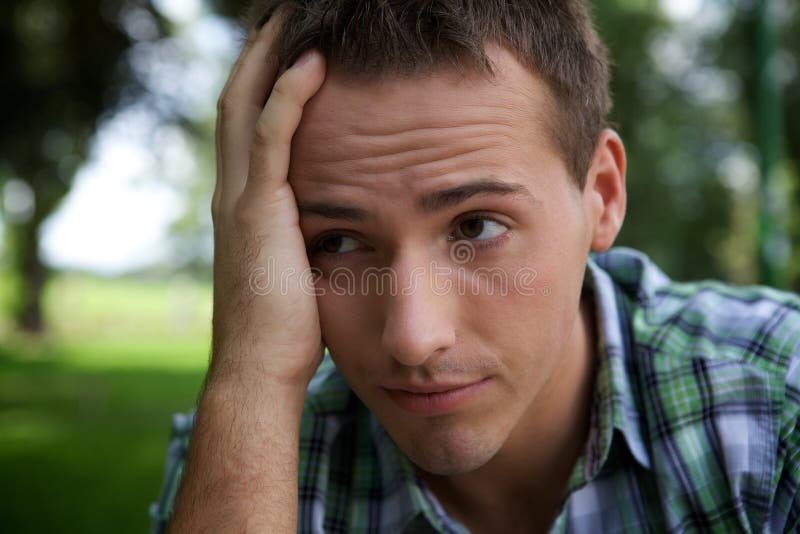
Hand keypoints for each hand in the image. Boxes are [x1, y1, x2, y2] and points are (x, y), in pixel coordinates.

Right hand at [210, 13, 326, 389]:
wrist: (260, 371)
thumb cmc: (287, 332)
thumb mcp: (296, 272)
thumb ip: (306, 240)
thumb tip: (337, 230)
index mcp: (243, 207)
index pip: (247, 126)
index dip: (262, 83)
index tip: (292, 51)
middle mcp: (233, 193)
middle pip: (238, 100)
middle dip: (259, 53)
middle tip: (285, 17)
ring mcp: (241, 200)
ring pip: (248, 105)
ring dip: (270, 56)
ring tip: (295, 18)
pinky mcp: (260, 211)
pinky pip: (274, 137)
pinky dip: (289, 95)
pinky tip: (314, 62)